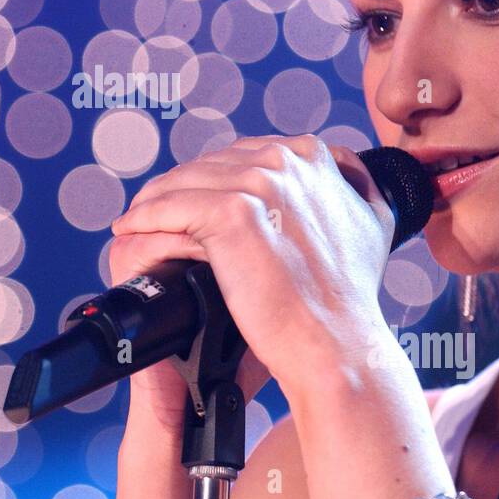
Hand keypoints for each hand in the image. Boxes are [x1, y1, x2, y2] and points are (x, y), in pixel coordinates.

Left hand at [109, 134, 397, 413]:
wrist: (335, 342)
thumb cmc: (345, 298)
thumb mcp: (368, 222)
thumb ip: (348, 185)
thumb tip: (337, 165)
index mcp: (314, 157)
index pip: (243, 156)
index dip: (215, 180)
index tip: (196, 200)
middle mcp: (289, 159)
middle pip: (211, 165)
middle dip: (182, 188)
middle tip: (155, 213)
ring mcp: (260, 182)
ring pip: (184, 183)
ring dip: (154, 202)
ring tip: (136, 222)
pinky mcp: (232, 212)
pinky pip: (168, 207)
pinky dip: (143, 219)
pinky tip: (129, 229)